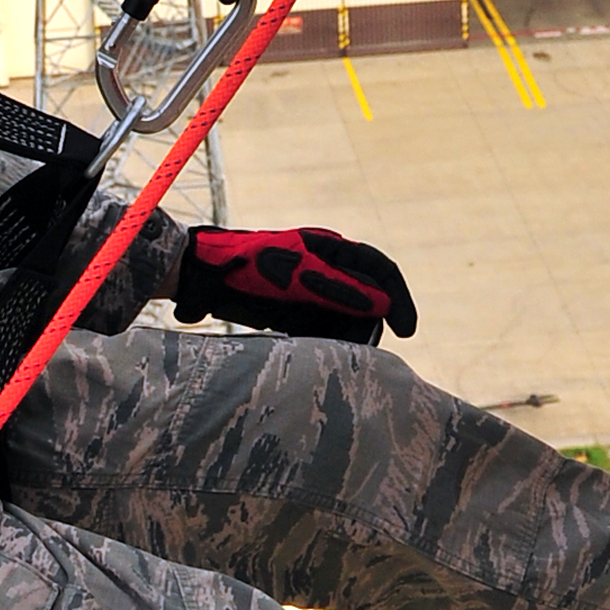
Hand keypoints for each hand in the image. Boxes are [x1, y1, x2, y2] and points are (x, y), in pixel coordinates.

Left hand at [173, 225, 415, 345]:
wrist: (203, 276)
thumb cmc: (250, 268)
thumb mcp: (299, 277)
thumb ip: (340, 290)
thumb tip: (383, 304)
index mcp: (331, 249)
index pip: (380, 270)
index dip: (398, 299)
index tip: (406, 331)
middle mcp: (325, 268)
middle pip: (366, 298)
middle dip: (372, 325)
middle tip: (367, 354)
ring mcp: (308, 291)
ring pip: (344, 319)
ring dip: (349, 339)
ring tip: (344, 360)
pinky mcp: (291, 312)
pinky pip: (320, 331)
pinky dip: (326, 345)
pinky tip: (324, 360)